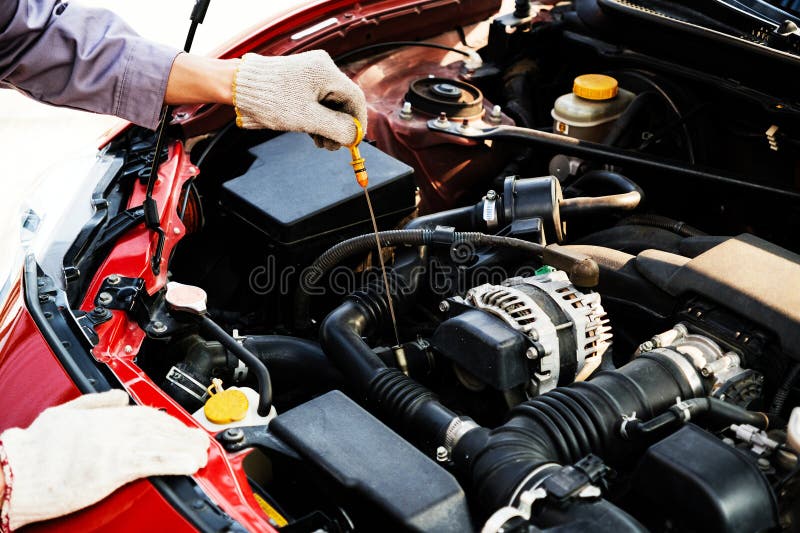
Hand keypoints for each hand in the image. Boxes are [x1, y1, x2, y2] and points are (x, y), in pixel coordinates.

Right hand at [0, 390, 208, 529]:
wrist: (15, 473)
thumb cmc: (32, 450)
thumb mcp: (63, 414)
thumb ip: (95, 403)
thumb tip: (119, 397)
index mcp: (101, 415)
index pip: (143, 413)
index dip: (166, 420)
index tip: (179, 427)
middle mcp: (112, 427)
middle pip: (157, 426)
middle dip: (181, 433)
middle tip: (198, 440)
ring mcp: (115, 447)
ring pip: (161, 442)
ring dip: (185, 447)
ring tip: (201, 452)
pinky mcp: (114, 468)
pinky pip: (153, 462)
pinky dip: (176, 462)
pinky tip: (189, 465)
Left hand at [233, 50, 367, 149]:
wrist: (239, 87)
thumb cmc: (271, 100)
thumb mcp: (307, 119)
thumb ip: (336, 128)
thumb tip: (355, 136)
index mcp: (326, 72)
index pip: (355, 98)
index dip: (358, 122)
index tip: (355, 142)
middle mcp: (322, 69)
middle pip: (343, 102)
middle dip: (339, 127)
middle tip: (331, 147)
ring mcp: (311, 74)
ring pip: (331, 105)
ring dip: (329, 126)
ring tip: (319, 143)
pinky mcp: (302, 81)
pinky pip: (319, 102)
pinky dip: (319, 119)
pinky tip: (313, 134)